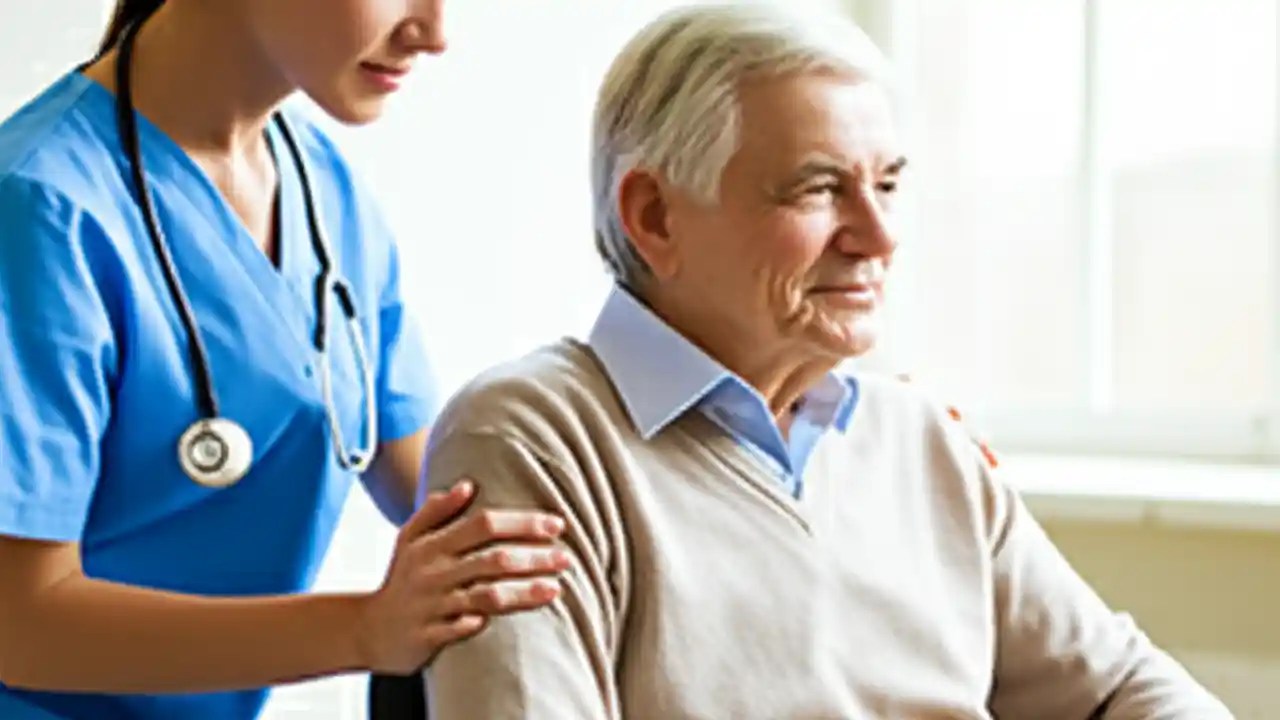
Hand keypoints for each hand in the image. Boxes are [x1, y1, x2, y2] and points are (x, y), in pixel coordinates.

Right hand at [355, 480, 570, 673]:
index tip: (556, 525)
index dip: (522, 523)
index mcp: (432, 544)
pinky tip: (511, 619)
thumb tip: (468, 485)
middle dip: (534, 558)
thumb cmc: (402, 579)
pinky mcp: (428, 635)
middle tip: (566, 559)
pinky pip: (463, 627)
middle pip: (492, 560)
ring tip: (556, 589)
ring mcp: (432, 605)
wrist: (369, 629)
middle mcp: (433, 572)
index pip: (484, 525)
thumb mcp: (409, 538)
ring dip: (524, 592)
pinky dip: (484, 621)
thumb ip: (437, 509)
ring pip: (486, 596)